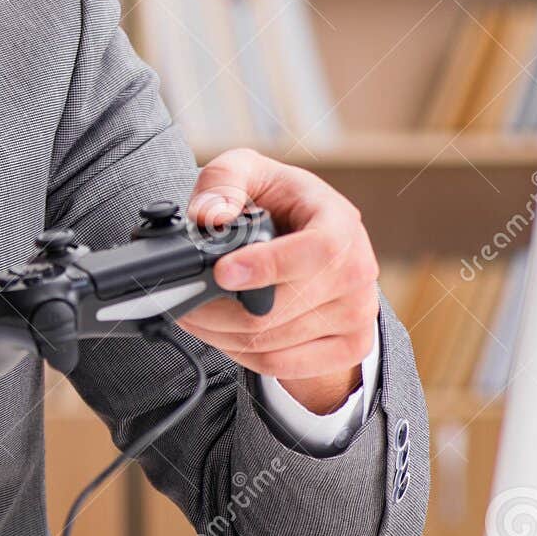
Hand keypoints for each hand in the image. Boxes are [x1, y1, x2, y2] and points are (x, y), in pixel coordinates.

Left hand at [179, 148, 379, 413]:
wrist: (310, 238)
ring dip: (218, 332)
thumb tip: (212, 216)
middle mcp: (358, 271)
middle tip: (178, 297)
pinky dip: (238, 353)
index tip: (222, 271)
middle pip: (281, 308)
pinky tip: (218, 332)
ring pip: (272, 341)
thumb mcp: (247, 170)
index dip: (268, 266)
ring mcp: (357, 314)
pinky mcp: (348, 347)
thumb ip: (223, 181)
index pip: (317, 251)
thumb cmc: (278, 202)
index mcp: (340, 222)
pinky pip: (280, 365)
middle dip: (217, 307)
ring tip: (189, 313)